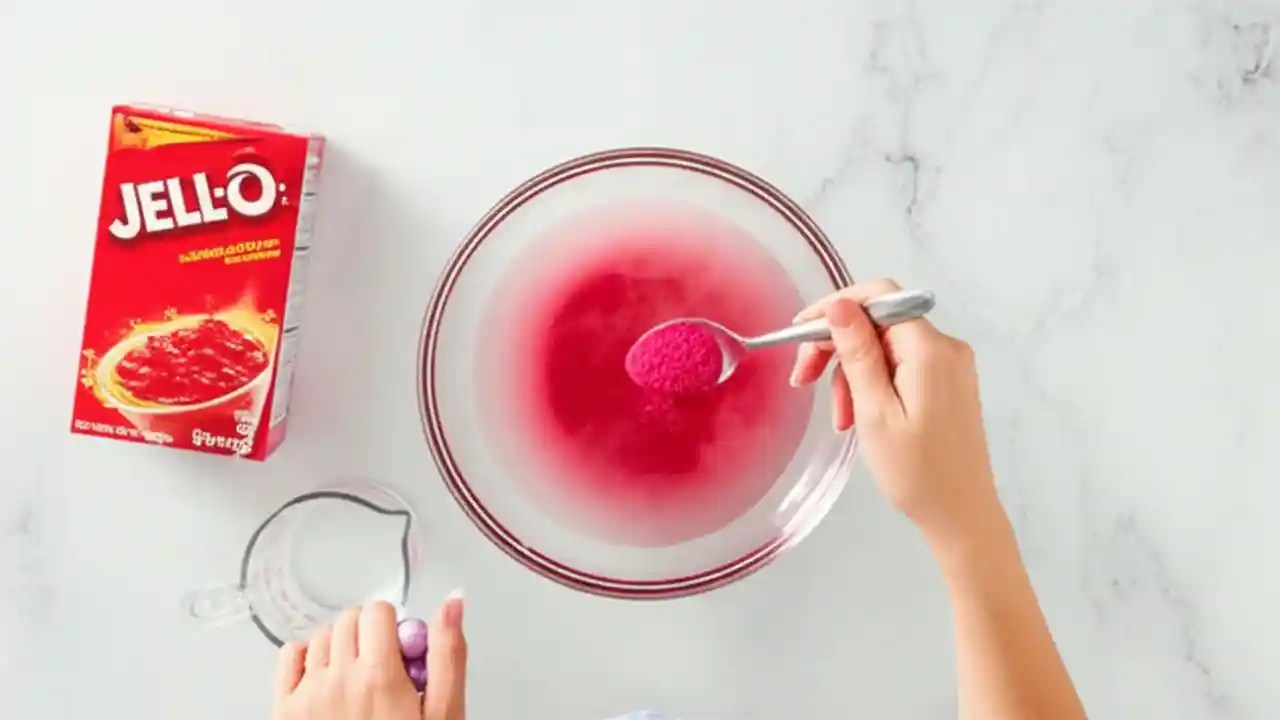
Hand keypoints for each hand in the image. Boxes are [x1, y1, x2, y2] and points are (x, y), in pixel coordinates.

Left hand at [272, 597, 467, 719]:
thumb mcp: (444, 716)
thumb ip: (448, 654)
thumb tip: (453, 603)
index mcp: (379, 677)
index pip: (378, 612)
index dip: (395, 626)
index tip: (403, 651)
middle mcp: (337, 680)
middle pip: (349, 620)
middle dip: (370, 633)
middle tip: (385, 667)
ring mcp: (306, 695)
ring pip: (321, 636)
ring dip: (341, 646)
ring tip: (358, 679)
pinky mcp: (284, 711)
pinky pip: (289, 657)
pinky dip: (305, 657)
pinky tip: (326, 678)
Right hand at [790, 279, 998, 538]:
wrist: (962, 515)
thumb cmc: (918, 473)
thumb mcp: (875, 411)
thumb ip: (857, 353)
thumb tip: (839, 305)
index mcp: (930, 349)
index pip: (877, 298)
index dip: (834, 308)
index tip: (800, 333)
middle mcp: (946, 348)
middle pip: (877, 323)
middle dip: (836, 347)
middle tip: (803, 380)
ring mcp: (949, 366)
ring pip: (884, 348)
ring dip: (852, 376)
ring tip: (840, 420)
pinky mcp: (947, 383)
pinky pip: (899, 367)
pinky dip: (873, 386)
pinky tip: (859, 418)